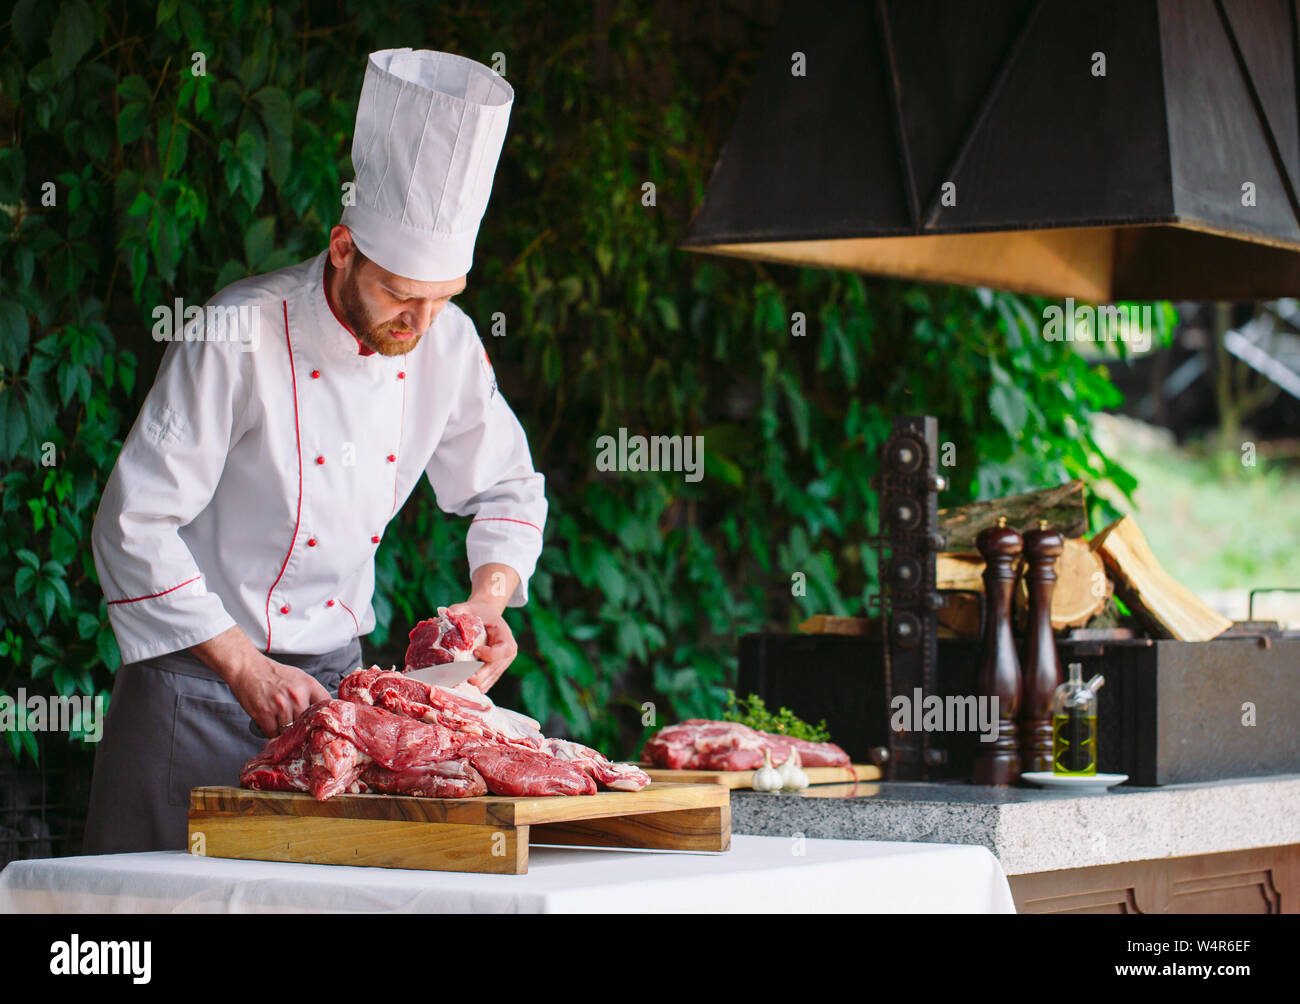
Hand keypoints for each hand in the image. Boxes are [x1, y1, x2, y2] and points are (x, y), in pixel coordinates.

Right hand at [191, 626, 330, 737]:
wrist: (247, 668)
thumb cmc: (273, 674)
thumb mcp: (298, 677)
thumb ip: (311, 694)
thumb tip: (323, 712)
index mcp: (308, 684)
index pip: (326, 706)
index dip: (324, 717)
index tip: (320, 723)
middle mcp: (297, 695)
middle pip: (307, 723)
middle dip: (301, 727)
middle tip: (295, 725)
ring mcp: (281, 704)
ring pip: (289, 731)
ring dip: (284, 731)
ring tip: (279, 720)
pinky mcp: (264, 713)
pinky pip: (273, 733)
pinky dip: (271, 732)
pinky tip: (270, 722)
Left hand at [446, 598, 517, 693]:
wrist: (486, 616)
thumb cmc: (478, 612)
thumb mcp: (468, 608)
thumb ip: (457, 612)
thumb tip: (442, 617)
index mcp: (506, 639)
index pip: (500, 653)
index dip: (488, 655)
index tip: (475, 650)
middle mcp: (506, 657)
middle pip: (490, 673)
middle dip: (473, 675)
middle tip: (455, 673)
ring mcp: (500, 668)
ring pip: (485, 683)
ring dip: (468, 683)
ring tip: (452, 678)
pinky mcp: (492, 675)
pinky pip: (482, 686)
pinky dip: (470, 686)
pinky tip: (456, 681)